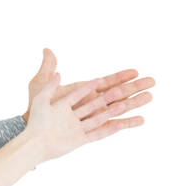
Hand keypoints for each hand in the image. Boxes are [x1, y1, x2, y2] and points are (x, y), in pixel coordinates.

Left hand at [23, 63, 148, 164]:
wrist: (32, 133)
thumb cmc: (35, 111)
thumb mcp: (40, 86)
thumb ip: (48, 70)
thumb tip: (47, 50)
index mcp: (83, 92)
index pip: (106, 82)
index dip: (121, 77)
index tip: (136, 72)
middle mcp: (91, 105)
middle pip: (117, 95)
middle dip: (135, 88)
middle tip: (153, 82)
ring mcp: (91, 120)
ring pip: (117, 111)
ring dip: (134, 104)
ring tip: (150, 98)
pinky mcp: (88, 134)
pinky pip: (109, 129)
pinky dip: (124, 125)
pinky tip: (140, 121)